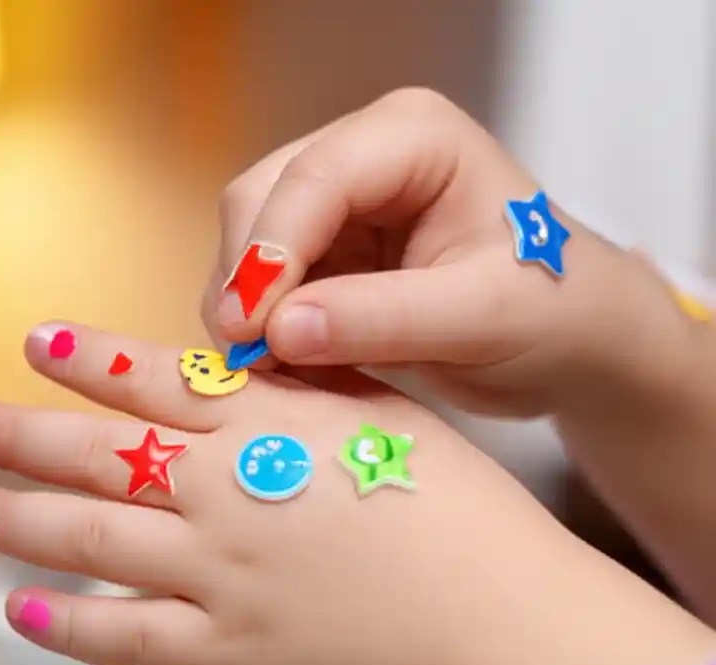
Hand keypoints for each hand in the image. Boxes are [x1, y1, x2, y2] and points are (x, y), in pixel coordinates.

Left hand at [0, 323, 711, 664]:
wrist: (508, 623)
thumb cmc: (461, 511)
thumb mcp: (385, 417)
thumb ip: (300, 389)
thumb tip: (233, 360)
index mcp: (271, 427)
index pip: (154, 380)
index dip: (85, 359)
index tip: (33, 340)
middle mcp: (229, 494)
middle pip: (96, 457)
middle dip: (16, 436)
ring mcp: (222, 576)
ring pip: (90, 539)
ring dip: (15, 519)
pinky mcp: (230, 652)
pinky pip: (126, 635)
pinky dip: (66, 622)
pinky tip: (19, 606)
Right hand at [204, 87, 690, 416]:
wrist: (575, 344)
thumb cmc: (556, 312)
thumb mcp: (482, 318)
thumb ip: (380, 319)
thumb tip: (276, 332)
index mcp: (413, 136)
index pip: (313, 179)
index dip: (269, 253)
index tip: (248, 332)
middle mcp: (363, 152)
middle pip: (260, 201)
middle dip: (246, 281)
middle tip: (250, 363)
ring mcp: (336, 201)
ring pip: (247, 242)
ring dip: (244, 309)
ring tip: (271, 373)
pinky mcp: (321, 249)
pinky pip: (258, 282)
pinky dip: (259, 327)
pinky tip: (284, 367)